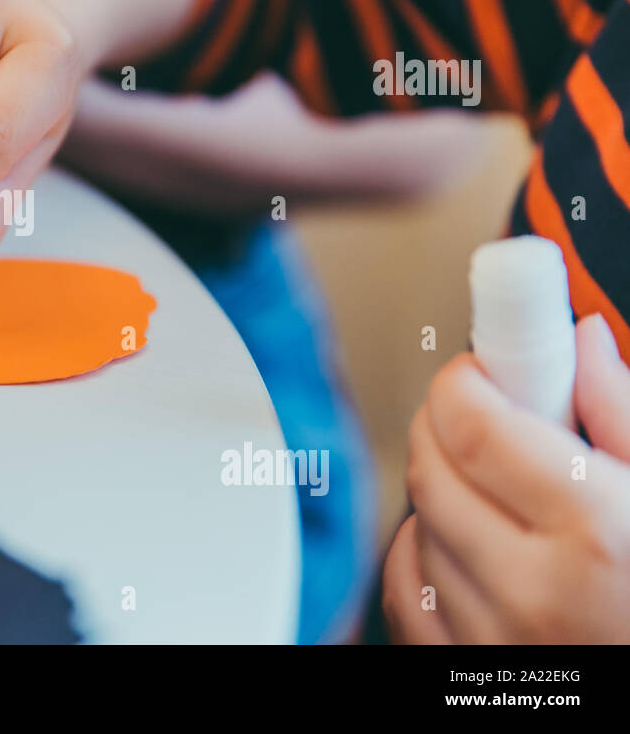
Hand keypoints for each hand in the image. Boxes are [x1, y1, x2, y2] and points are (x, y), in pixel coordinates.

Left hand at [383, 314, 629, 642]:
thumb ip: (628, 414)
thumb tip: (581, 339)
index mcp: (597, 536)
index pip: (468, 421)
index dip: (467, 378)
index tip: (484, 365)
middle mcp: (531, 595)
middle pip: (430, 467)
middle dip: (452, 424)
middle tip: (497, 417)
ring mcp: (493, 644)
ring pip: (417, 525)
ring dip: (450, 494)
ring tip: (517, 501)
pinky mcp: (467, 675)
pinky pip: (406, 592)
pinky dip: (428, 556)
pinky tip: (482, 549)